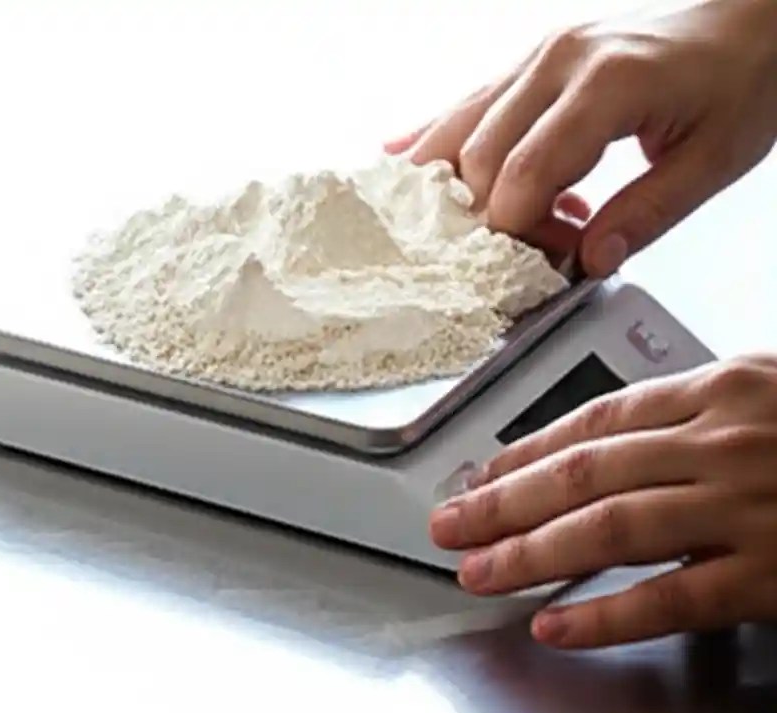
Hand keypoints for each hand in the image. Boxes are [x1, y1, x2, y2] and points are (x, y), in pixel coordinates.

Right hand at [386, 0, 776, 276]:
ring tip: (458, 230)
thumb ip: (648, 214)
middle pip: (481, 157)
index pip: (524, 173)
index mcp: (605, 84)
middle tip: (541, 249)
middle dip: (495, 219)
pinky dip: (433, 135)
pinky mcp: (530, 63)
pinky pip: (468, 102)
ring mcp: (537, 57)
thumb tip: (590, 260)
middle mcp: (557, 61)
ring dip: (451, 186)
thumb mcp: (715, 160)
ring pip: (458, 128)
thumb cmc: (741, 81)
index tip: (550, 263)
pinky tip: (398, 157)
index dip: (522, 233)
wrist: (752, 22)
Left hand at [429, 355, 776, 648]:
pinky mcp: (771, 573)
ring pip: (609, 528)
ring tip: (478, 571)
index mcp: (722, 389)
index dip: (528, 452)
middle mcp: (723, 442)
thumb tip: (628, 441)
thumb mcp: (776, 394)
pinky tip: (555, 624)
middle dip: (503, 502)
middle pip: (583, 472)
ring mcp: (744, 507)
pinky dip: (606, 615)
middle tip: (450, 524)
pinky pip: (672, 598)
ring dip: (530, 553)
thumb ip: (703, 414)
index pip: (597, 421)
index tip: (483, 476)